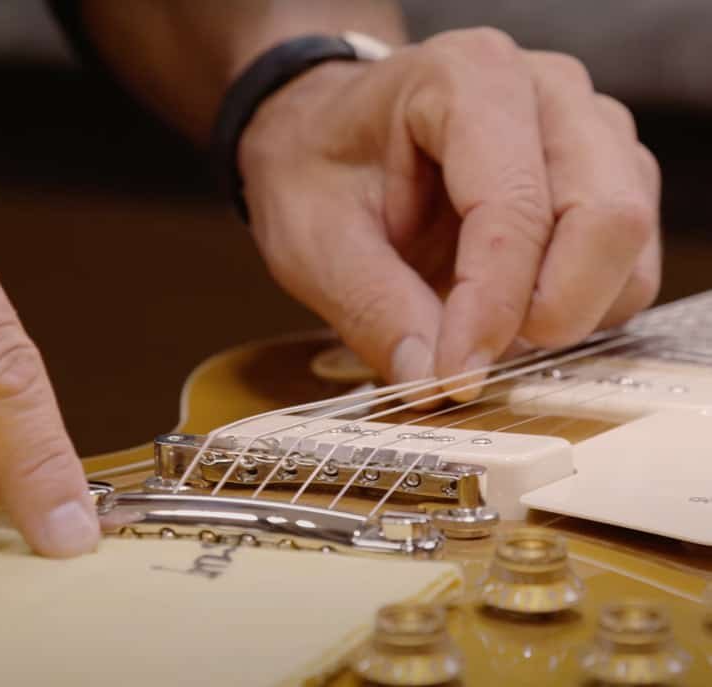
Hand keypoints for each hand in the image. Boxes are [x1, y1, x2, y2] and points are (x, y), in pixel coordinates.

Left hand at [238, 29, 659, 398]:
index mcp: (465, 78)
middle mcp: (547, 90)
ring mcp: (588, 128)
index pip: (512, 204)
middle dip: (552, 311)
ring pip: (627, 242)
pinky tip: (513, 311)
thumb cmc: (316, 168)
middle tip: (480, 358)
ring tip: (483, 329)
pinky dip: (583, 304)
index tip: (455, 374)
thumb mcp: (315, 240)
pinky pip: (627, 256)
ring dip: (570, 311)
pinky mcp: (604, 173)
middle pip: (606, 216)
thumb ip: (373, 307)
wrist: (324, 133)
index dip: (492, 302)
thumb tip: (432, 383)